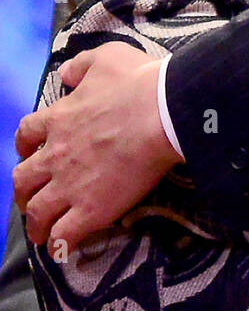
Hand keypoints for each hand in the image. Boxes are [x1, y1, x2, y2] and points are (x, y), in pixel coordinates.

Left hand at [13, 44, 177, 254]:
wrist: (163, 112)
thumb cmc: (138, 82)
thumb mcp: (106, 58)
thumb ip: (80, 66)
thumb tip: (66, 74)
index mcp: (58, 119)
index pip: (26, 134)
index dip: (25, 146)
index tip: (30, 151)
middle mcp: (56, 155)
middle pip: (23, 179)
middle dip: (24, 192)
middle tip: (32, 199)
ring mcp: (70, 185)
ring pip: (37, 212)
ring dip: (35, 224)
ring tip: (40, 234)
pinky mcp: (91, 210)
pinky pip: (64, 236)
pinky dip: (58, 246)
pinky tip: (61, 251)